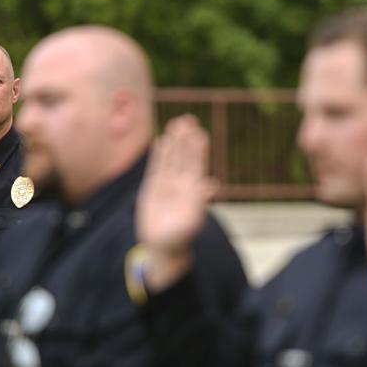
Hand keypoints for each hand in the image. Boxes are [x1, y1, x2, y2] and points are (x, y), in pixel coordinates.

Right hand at [136, 115, 216, 291]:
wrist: (163, 246)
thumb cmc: (180, 237)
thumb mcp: (192, 221)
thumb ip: (200, 201)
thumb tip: (212, 184)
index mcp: (194, 190)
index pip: (197, 164)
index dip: (198, 148)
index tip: (200, 132)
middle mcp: (182, 184)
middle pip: (185, 156)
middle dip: (187, 139)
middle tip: (188, 119)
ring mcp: (168, 184)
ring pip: (171, 158)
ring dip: (174, 142)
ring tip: (175, 123)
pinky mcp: (153, 188)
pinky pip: (157, 167)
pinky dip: (159, 155)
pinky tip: (161, 140)